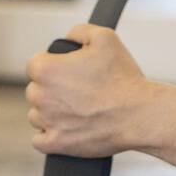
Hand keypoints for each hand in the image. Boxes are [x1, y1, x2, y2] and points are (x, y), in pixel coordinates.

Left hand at [26, 24, 154, 157]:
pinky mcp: (55, 144)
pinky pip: (40, 140)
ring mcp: (46, 122)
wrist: (139, 114)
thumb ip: (79, 31)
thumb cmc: (123, 77)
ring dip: (52, 113)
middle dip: (54, 90)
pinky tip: (69, 128)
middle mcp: (39, 96)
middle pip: (36, 91)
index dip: (55, 66)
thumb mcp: (105, 37)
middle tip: (81, 91)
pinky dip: (51, 136)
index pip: (36, 65)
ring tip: (80, 111)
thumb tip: (68, 37)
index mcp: (45, 69)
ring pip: (37, 115)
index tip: (72, 72)